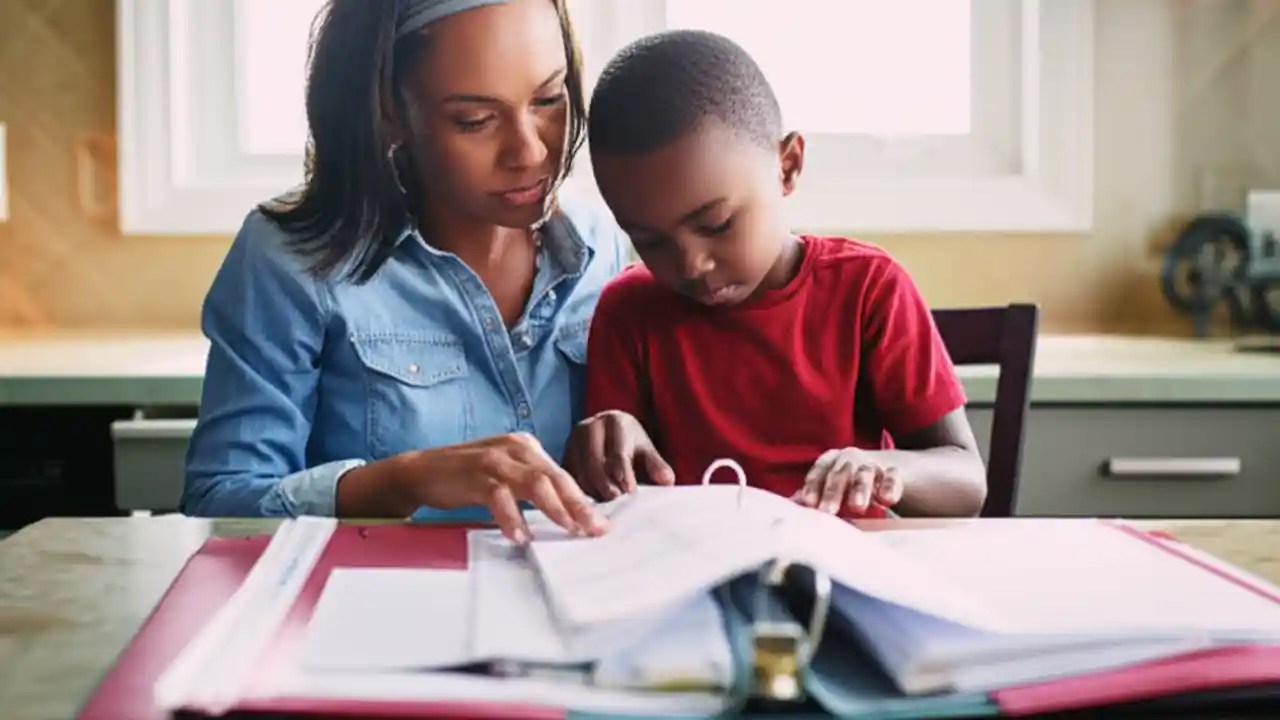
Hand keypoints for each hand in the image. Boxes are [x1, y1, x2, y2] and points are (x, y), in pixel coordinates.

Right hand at [395, 432, 606, 543]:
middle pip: (556, 477)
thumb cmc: (468, 477)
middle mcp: (516, 447)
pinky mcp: (476, 474)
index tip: (600, 524)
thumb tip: (566, 513)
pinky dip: (512, 516)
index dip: (582, 500)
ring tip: (569, 530)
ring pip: (535, 482)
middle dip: (579, 505)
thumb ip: (532, 487)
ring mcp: (496, 459)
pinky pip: (500, 495)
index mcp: (527, 447)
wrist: (421, 470)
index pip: (562, 475)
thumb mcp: (506, 476)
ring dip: (555, 508)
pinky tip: (520, 535)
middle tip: (595, 529)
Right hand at [563, 410, 674, 499]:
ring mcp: (573, 440)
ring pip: (580, 472)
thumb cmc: (631, 447)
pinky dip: (579, 493)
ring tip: (605, 508)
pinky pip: (569, 479)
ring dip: (593, 491)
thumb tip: (666, 480)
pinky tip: (590, 505)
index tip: (630, 493)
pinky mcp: (563, 456)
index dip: (625, 474)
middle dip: (606, 485)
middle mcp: (590, 427)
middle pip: (595, 462)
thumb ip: (656, 465)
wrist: (609, 437)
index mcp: (615, 421)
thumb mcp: (646, 452)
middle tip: (616, 503)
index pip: (618, 452)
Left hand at [794, 448, 903, 515]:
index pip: (819, 470)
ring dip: (860, 489)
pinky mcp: (892, 472)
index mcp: (830, 460)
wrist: (883, 471)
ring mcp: (871, 465)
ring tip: (857, 507)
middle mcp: (850, 459)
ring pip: (864, 474)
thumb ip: (812, 495)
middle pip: (840, 473)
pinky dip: (889, 487)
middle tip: (828, 511)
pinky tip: (886, 499)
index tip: (808, 502)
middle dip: (833, 492)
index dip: (813, 485)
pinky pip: (891, 477)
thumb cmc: (847, 483)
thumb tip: (790, 506)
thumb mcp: (829, 486)